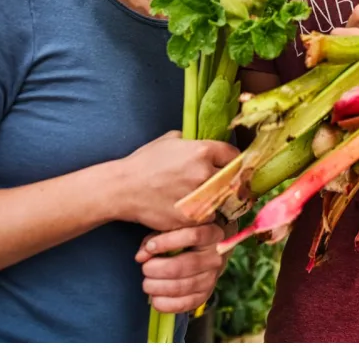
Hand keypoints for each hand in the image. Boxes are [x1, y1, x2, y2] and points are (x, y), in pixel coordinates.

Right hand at [119, 132, 238, 230]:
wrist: (124, 188)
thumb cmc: (145, 162)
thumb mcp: (170, 140)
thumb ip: (193, 141)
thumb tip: (206, 143)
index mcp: (202, 151)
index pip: (234, 155)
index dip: (235, 160)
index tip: (232, 164)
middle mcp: (205, 173)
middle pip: (234, 179)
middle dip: (231, 180)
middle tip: (227, 184)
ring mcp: (199, 197)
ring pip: (224, 200)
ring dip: (220, 199)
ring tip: (209, 197)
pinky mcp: (192, 218)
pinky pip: (210, 217)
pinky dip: (206, 215)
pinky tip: (196, 210)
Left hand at [134, 222, 228, 313]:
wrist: (208, 253)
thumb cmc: (186, 238)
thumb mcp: (174, 229)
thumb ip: (156, 238)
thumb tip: (141, 256)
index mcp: (211, 234)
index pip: (192, 236)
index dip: (167, 242)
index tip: (150, 247)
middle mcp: (214, 257)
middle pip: (183, 266)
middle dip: (157, 269)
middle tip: (145, 269)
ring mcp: (211, 278)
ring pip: (182, 286)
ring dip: (159, 287)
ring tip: (147, 283)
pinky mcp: (205, 295)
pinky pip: (185, 304)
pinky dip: (166, 304)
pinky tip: (155, 298)